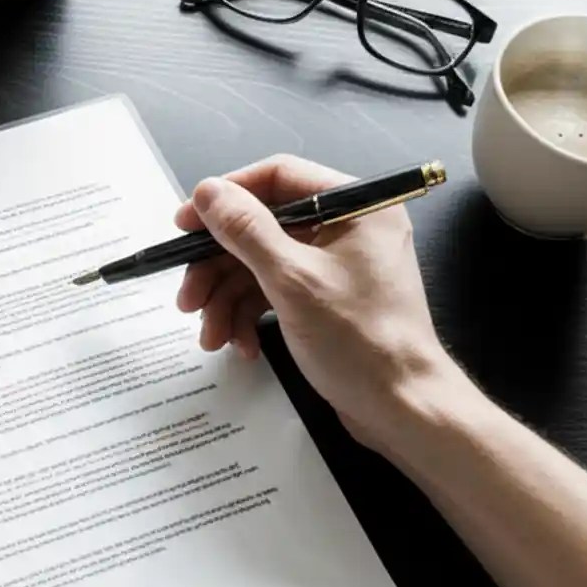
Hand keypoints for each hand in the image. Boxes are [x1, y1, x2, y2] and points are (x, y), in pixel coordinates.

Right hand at [175, 155, 455, 449]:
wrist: (402, 409)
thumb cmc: (358, 339)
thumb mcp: (292, 280)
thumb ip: (246, 231)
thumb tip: (206, 192)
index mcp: (355, 206)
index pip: (277, 178)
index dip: (225, 198)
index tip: (184, 225)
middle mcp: (348, 227)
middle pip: (261, 228)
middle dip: (218, 268)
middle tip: (187, 299)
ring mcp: (336, 266)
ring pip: (261, 265)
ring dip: (228, 301)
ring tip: (211, 336)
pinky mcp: (326, 300)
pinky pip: (276, 293)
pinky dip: (252, 317)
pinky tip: (242, 346)